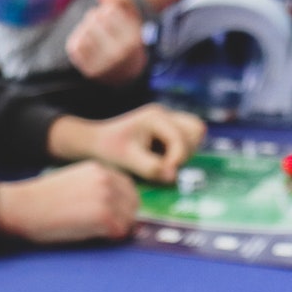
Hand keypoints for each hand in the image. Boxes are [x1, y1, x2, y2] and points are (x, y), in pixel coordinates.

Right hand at [0, 160, 138, 241]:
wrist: (24, 206)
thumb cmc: (43, 200)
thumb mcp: (74, 181)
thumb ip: (97, 188)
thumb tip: (118, 207)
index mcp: (99, 168)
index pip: (128, 187)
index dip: (123, 205)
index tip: (113, 216)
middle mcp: (106, 179)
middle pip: (133, 204)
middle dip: (123, 218)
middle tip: (106, 229)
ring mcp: (107, 196)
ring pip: (129, 220)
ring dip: (116, 229)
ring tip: (94, 231)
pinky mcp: (103, 216)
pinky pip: (119, 233)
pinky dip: (109, 238)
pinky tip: (90, 235)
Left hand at [48, 103, 206, 183]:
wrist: (95, 143)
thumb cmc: (108, 150)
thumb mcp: (127, 160)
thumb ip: (151, 168)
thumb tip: (174, 177)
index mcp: (156, 116)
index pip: (182, 138)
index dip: (176, 159)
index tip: (164, 174)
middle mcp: (165, 114)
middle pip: (197, 130)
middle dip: (185, 152)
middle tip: (164, 166)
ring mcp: (167, 121)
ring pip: (195, 135)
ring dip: (184, 154)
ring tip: (162, 164)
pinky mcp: (167, 131)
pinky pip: (187, 141)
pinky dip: (179, 154)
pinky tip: (160, 161)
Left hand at [66, 0, 148, 84]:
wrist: (127, 74)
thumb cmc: (128, 40)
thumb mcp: (133, 19)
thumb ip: (124, 1)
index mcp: (131, 40)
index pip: (108, 11)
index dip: (106, 9)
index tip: (110, 15)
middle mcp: (118, 54)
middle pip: (94, 19)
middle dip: (94, 17)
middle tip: (98, 23)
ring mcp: (103, 65)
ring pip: (83, 32)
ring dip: (85, 28)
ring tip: (92, 32)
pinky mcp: (89, 72)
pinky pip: (74, 46)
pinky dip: (77, 40)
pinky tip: (86, 42)